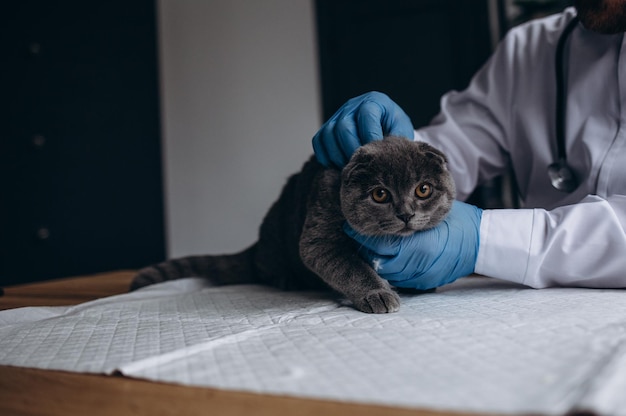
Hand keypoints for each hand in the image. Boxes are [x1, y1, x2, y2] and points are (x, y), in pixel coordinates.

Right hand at [312, 91, 412, 167]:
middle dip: (352, 150)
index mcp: (373, 102)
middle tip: (362, 164)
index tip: (375, 154)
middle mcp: (352, 106)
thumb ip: (397, 138)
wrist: (383, 128)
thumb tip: (387, 156)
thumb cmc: (393, 129)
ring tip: (351, 166)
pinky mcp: (326, 128)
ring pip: (328, 135)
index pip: (366, 115)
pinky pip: (318, 142)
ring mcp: (337, 116)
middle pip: (343, 127)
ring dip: (338, 156)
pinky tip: (339, 164)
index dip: (370, 137)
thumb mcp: (401, 130)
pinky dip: (326, 156)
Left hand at [344, 201, 482, 289]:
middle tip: (356, 236)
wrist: (482, 243)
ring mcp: (421, 277)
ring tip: (370, 246)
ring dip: (377, 260)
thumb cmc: (458, 221)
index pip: (379, 243)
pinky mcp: (425, 284)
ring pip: (387, 272)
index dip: (362, 235)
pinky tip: (389, 257)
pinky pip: (400, 279)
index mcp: (418, 245)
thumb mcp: (431, 213)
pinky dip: (392, 269)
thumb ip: (405, 216)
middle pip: (378, 261)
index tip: (349, 226)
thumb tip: (379, 211)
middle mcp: (417, 265)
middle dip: (366, 249)